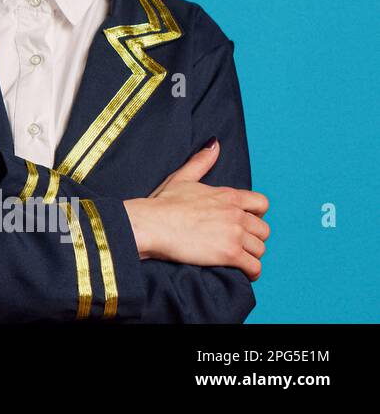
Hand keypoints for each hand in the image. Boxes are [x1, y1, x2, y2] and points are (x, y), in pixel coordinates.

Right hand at [124, 139, 270, 280]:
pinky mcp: (230, 253)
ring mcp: (234, 233)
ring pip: (260, 248)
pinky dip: (252, 272)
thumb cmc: (162, 203)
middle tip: (239, 244)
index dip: (256, 215)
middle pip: (263, 229)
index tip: (245, 222)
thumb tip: (214, 143)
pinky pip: (254, 266)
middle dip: (254, 238)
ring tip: (240, 259)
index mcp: (228, 195)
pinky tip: (243, 273)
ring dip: (252, 255)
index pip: (261, 204)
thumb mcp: (182, 178)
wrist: (151, 224)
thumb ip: (201, 162)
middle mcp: (236, 213)